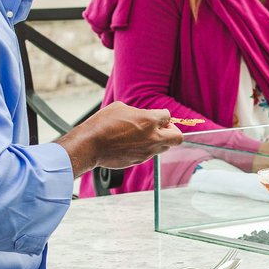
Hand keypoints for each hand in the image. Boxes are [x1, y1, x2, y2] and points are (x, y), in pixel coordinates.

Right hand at [56, 102, 181, 175]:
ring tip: (145, 136)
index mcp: (149, 121)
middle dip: (173, 131)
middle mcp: (152, 137)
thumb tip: (143, 116)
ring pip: (165, 147)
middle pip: (177, 137)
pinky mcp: (139, 160)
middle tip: (162, 128)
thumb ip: (138, 112)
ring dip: (160, 141)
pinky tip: (133, 143)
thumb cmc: (103, 124)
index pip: (168, 116)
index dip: (162, 116)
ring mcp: (147, 151)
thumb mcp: (121, 108)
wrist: (90, 145)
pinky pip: (150, 154)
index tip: (156, 116)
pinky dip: (147, 148)